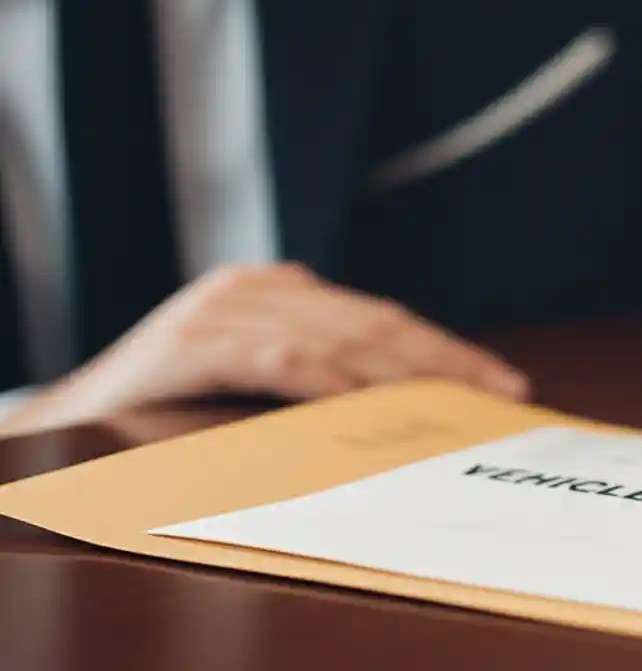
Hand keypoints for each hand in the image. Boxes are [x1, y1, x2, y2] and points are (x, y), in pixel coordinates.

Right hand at [2, 264, 528, 434]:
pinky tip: (366, 402)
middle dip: (446, 360)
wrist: (75, 418)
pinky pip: (278, 359)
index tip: (498, 381)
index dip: (445, 349)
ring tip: (455, 403)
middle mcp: (260, 289)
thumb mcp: (253, 373)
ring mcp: (227, 311)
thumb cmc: (176, 401)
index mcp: (280, 290)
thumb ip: (315, 368)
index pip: (381, 318)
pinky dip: (326, 379)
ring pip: (339, 340)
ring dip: (405, 375)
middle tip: (500, 392)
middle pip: (375, 324)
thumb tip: (400, 401)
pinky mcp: (195, 343)